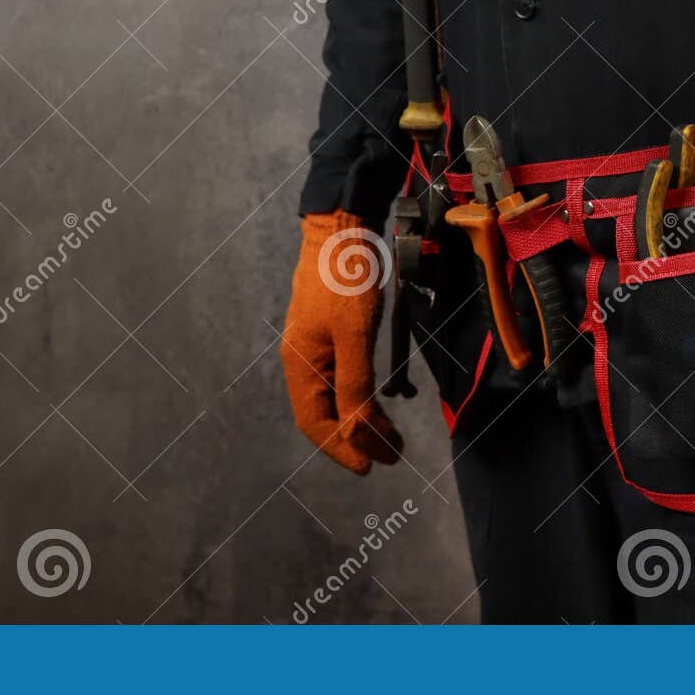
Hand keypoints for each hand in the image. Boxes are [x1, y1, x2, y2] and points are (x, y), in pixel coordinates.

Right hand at [280, 211, 403, 474]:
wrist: (344, 227)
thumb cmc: (345, 277)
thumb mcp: (354, 334)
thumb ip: (355, 384)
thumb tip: (357, 430)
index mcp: (301, 363)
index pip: (315, 422)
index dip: (340, 448)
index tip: (369, 466)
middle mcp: (305, 359)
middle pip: (326, 413)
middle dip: (358, 438)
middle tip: (392, 455)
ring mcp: (319, 345)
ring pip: (338, 396)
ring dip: (364, 419)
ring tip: (392, 437)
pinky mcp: (335, 332)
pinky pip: (346, 376)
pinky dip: (364, 395)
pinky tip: (381, 403)